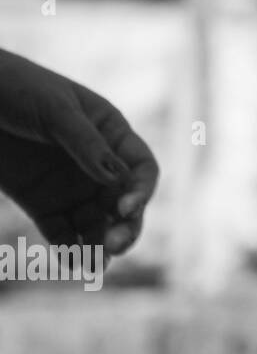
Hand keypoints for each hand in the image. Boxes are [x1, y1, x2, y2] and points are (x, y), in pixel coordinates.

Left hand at [0, 49, 157, 261]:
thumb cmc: (17, 87)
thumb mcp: (55, 110)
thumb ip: (87, 144)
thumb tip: (120, 180)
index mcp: (112, 133)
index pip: (141, 168)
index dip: (140, 191)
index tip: (124, 209)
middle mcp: (97, 164)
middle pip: (124, 204)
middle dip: (125, 227)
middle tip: (113, 246)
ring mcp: (70, 186)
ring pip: (96, 223)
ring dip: (98, 246)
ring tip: (93, 266)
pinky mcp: (41, 204)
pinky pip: (61, 232)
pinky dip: (68, 250)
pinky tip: (71, 263)